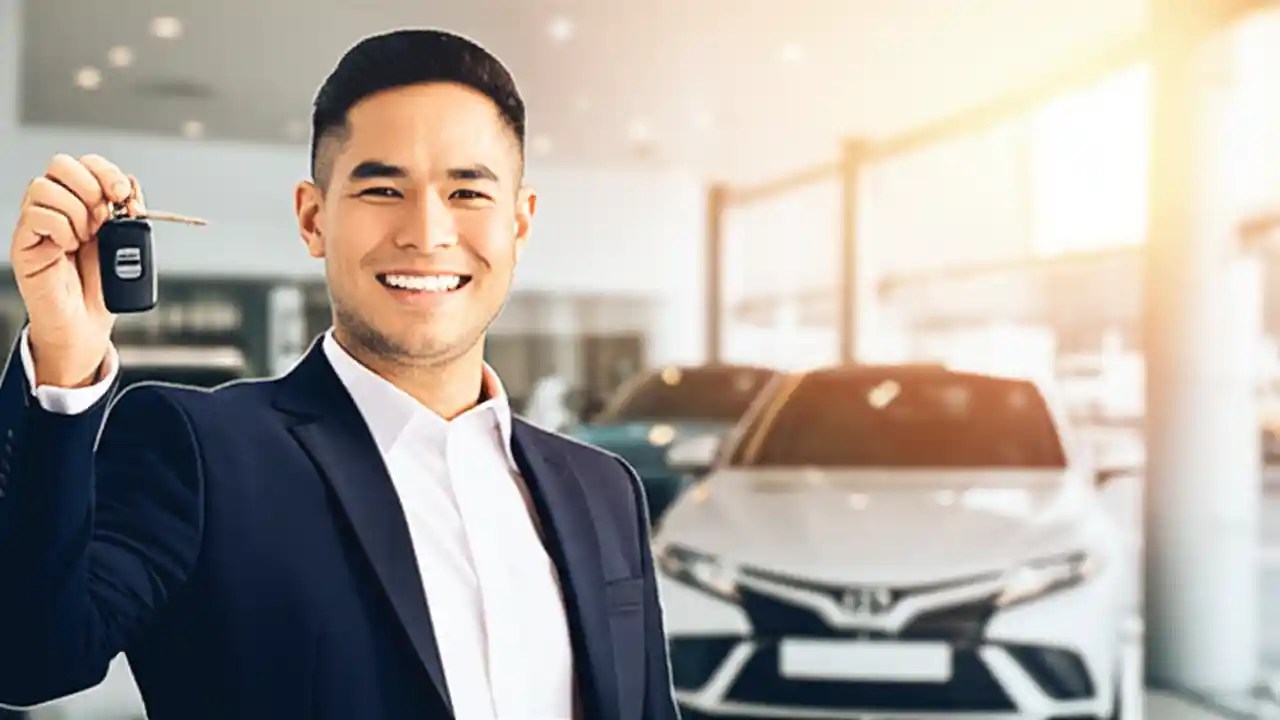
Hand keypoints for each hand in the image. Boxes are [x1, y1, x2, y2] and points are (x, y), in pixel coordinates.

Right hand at [9, 154, 145, 387]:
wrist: (88, 323)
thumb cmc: (103, 286)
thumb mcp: (127, 244)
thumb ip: (130, 213)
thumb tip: (132, 184)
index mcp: (82, 202)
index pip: (85, 164)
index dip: (105, 171)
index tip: (123, 193)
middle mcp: (57, 207)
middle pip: (60, 164)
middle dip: (90, 185)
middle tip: (105, 216)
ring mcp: (37, 223)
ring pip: (45, 187)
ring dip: (75, 211)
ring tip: (86, 238)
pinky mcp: (24, 243)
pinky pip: (36, 215)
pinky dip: (60, 228)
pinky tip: (69, 247)